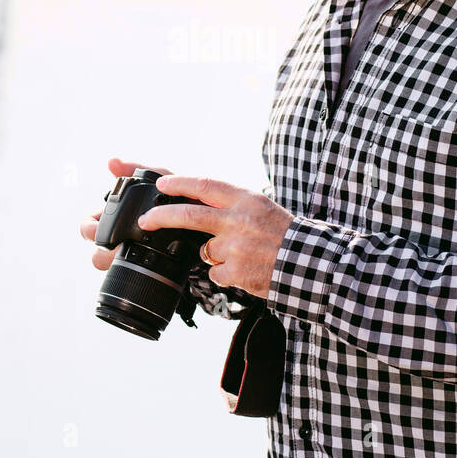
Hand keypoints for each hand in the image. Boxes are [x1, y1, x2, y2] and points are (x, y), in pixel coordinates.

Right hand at [78, 156, 172, 270]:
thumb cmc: (179, 194)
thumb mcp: (161, 178)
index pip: (90, 228)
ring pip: (113, 266)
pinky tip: (150, 262)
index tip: (95, 230)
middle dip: (101, 252)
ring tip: (127, 256)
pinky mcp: (152, 268)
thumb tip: (112, 162)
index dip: (89, 229)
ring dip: (117, 263)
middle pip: (98, 253)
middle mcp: (121, 239)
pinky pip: (139, 273)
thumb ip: (137, 169)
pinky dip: (140, 269)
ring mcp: (134, 255)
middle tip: (112, 247)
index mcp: (117, 217)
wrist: (208, 217)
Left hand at [138, 175, 293, 299]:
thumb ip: (232, 205)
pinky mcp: (236, 272)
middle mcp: (239, 220)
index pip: (205, 185)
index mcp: (246, 199)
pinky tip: (245, 270)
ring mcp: (236, 247)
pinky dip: (225, 274)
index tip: (161, 184)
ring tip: (242, 255)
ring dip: (214, 254)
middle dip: (161, 217)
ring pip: (205, 250)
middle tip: (146, 221)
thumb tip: (198, 203)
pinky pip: (215, 273)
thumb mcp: (261, 207)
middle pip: (188, 215)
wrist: (310, 265)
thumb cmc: (285, 235)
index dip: (179, 184)